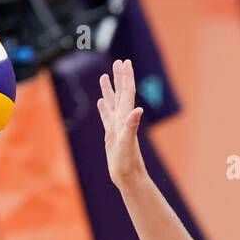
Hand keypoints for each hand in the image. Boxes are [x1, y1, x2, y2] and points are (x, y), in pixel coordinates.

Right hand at [97, 59, 146, 188]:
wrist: (129, 178)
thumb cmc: (127, 164)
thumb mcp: (127, 144)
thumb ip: (132, 126)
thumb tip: (138, 109)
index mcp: (125, 119)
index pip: (127, 94)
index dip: (126, 77)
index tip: (125, 62)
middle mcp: (122, 121)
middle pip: (121, 94)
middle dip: (119, 77)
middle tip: (118, 62)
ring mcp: (116, 128)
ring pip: (112, 104)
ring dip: (109, 90)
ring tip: (105, 76)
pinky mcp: (111, 136)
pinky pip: (107, 118)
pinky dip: (104, 108)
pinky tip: (102, 103)